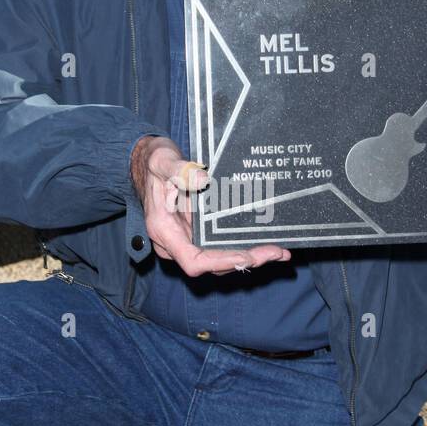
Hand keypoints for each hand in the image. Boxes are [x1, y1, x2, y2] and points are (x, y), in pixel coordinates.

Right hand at [130, 135, 291, 276]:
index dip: (221, 262)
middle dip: (245, 261)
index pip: (193, 261)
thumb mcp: (162, 160)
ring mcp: (189, 240)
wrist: (147, 163)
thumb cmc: (154, 163)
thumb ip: (178, 170)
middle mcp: (176, 243)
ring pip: (221, 260)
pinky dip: (245, 248)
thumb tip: (201, 179)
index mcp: (165, 230)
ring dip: (251, 258)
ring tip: (279, 252)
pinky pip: (222, 248)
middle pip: (213, 265)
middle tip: (275, 252)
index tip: (245, 256)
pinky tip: (269, 246)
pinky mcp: (199, 234)